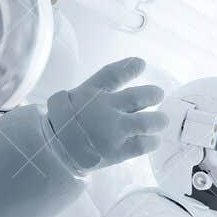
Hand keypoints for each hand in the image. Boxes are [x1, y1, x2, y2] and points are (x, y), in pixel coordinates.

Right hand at [46, 57, 166, 172]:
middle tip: (158, 94)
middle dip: (152, 94)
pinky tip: (154, 139)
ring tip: (162, 120)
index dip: (129, 67)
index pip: (112, 74)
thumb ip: (102, 84)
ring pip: (147, 122)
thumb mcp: (77, 96)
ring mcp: (112, 131)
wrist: (54, 152)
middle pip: (137, 97)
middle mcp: (103, 110)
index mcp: (91, 94)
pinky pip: (144, 145)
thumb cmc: (67, 123)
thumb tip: (133, 66)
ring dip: (159, 120)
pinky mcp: (117, 152)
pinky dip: (153, 141)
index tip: (141, 63)